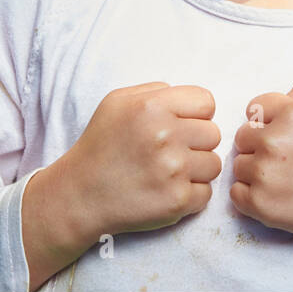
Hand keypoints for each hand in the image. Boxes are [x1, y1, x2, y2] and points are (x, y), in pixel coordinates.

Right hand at [59, 82, 222, 238]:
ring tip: (167, 172)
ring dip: (196, 170)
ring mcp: (173, 170)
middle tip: (169, 152)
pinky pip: (206, 194)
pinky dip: (190, 195)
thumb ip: (155, 91)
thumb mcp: (117, 102)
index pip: (207, 103)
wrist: (79, 194)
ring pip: (213, 165)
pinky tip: (166, 191)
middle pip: (213, 134)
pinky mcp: (177, 200)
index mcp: (153, 106)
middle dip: (196, 143)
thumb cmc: (100, 145)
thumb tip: (189, 99)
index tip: (179, 126)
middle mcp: (166, 135)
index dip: (195, 115)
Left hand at [231, 71, 292, 236]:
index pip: (256, 108)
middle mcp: (273, 141)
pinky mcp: (260, 204)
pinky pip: (236, 194)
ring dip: (256, 170)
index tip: (288, 135)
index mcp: (291, 113)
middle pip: (244, 136)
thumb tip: (287, 93)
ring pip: (240, 165)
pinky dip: (250, 195)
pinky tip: (276, 195)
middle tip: (288, 158)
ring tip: (286, 179)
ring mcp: (265, 174)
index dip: (272, 120)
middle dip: (261, 144)